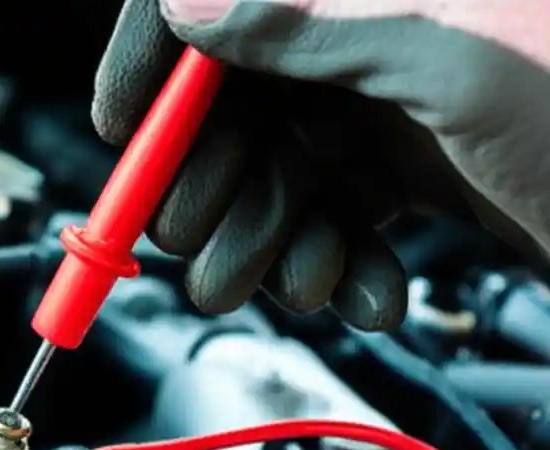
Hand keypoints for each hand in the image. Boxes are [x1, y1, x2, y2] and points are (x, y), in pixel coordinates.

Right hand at [93, 0, 549, 329]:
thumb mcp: (456, 56)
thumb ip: (315, 17)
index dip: (154, 55)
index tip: (123, 132)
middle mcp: (369, 21)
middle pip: (230, 96)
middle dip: (216, 187)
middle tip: (211, 254)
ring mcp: (385, 95)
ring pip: (272, 167)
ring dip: (274, 242)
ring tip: (312, 286)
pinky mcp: (405, 162)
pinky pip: (328, 209)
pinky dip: (335, 260)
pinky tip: (371, 292)